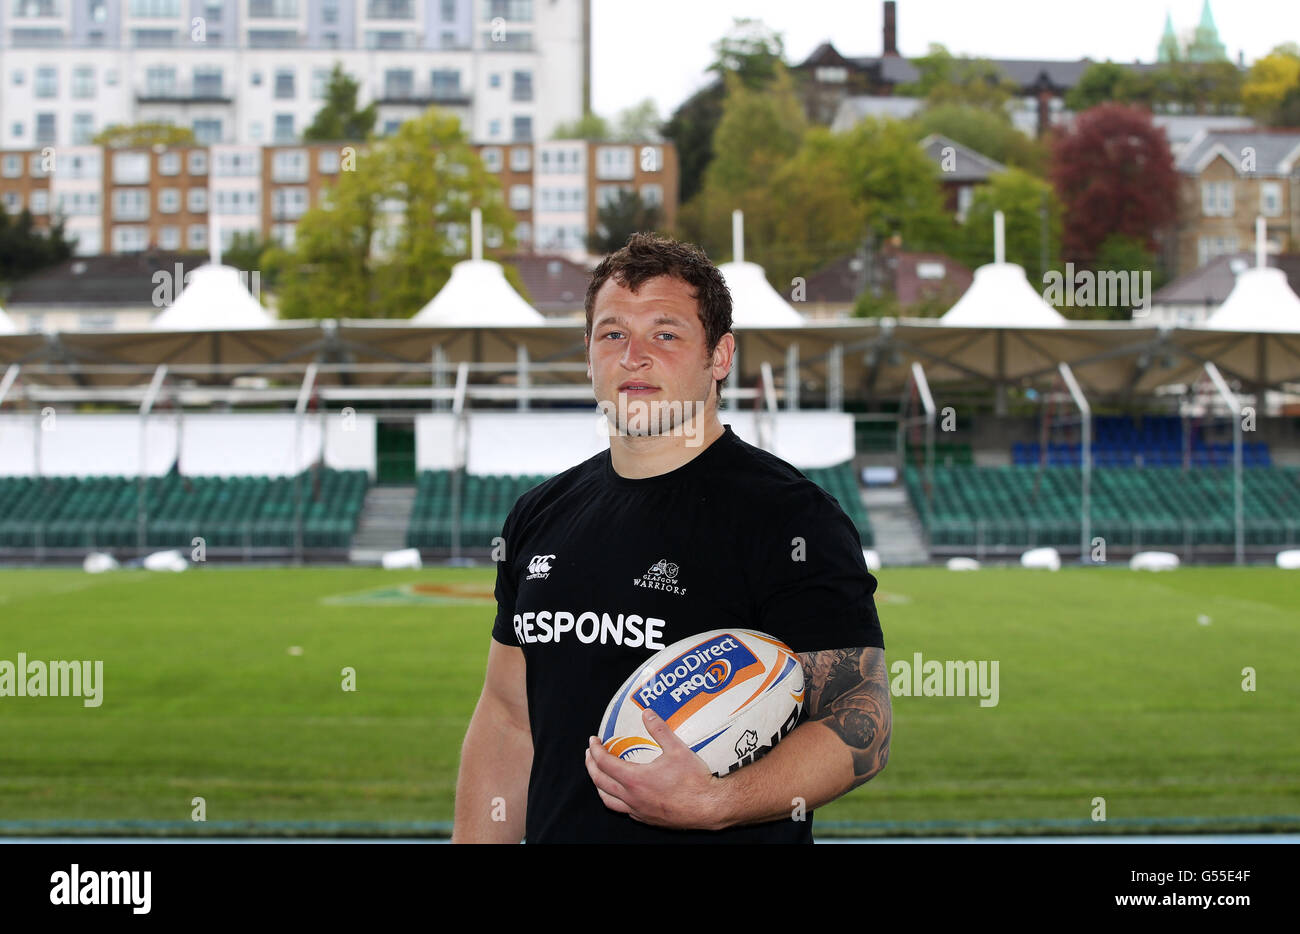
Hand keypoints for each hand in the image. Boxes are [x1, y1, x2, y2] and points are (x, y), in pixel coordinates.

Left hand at [584, 708, 727, 830]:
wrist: (708, 807)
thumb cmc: (694, 780)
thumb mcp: (677, 749)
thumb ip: (660, 730)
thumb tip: (647, 713)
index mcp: (635, 779)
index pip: (604, 763)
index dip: (595, 750)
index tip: (592, 741)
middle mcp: (632, 797)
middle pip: (600, 781)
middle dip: (591, 766)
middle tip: (590, 754)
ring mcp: (638, 811)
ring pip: (608, 800)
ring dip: (599, 785)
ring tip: (599, 775)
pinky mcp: (647, 819)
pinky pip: (624, 809)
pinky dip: (616, 799)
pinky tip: (623, 793)